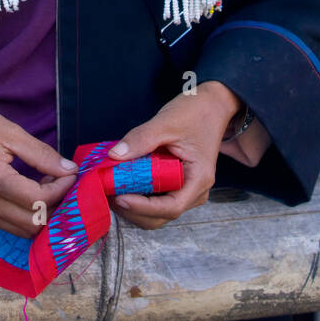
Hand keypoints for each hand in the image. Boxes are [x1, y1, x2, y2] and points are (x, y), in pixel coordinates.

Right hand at [0, 95, 78, 238]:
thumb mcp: (11, 132)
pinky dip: (27, 216)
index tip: (71, 173)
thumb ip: (42, 155)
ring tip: (50, 187)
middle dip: (55, 206)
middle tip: (63, 182)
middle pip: (32, 223)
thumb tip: (70, 170)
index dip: (61, 189)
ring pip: (22, 230)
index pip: (37, 200)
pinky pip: (9, 225)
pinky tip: (33, 194)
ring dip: (42, 214)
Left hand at [104, 81, 240, 229]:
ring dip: (132, 205)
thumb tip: (114, 156)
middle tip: (107, 192)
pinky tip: (121, 182)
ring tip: (110, 187)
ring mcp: (186, 189)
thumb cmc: (195, 112)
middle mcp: (195, 191)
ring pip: (156, 211)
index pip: (170, 207)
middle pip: (161, 215)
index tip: (119, 197)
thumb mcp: (166, 122)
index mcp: (198, 179)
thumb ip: (140, 139)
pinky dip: (137, 195)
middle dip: (132, 209)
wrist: (212, 105)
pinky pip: (156, 197)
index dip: (142, 207)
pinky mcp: (176, 183)